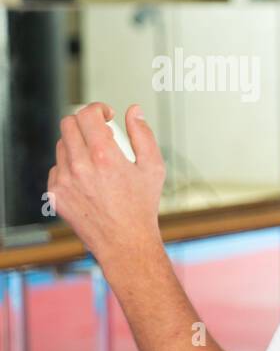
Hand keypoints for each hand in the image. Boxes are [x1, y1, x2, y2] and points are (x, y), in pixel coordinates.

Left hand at [47, 102, 166, 267]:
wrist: (124, 241)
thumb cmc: (142, 206)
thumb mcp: (153, 167)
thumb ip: (143, 134)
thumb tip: (134, 111)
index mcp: (104, 157)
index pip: (87, 115)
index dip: (97, 108)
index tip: (105, 114)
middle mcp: (80, 167)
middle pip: (68, 124)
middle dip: (84, 122)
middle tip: (99, 132)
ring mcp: (64, 180)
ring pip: (61, 145)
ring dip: (77, 144)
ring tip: (96, 159)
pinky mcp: (55, 193)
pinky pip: (57, 167)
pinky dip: (70, 166)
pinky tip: (88, 178)